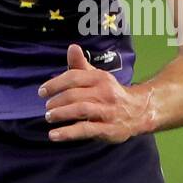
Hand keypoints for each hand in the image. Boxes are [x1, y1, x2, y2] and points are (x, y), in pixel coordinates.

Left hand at [39, 44, 154, 142]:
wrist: (140, 111)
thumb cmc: (110, 92)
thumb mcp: (97, 76)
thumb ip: (80, 65)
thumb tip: (72, 47)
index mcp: (100, 78)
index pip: (73, 77)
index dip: (54, 84)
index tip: (41, 92)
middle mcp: (105, 93)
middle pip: (75, 95)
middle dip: (57, 101)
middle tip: (47, 107)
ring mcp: (108, 112)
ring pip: (80, 110)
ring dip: (61, 114)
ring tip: (49, 117)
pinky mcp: (109, 129)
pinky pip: (86, 130)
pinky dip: (68, 133)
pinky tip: (54, 135)